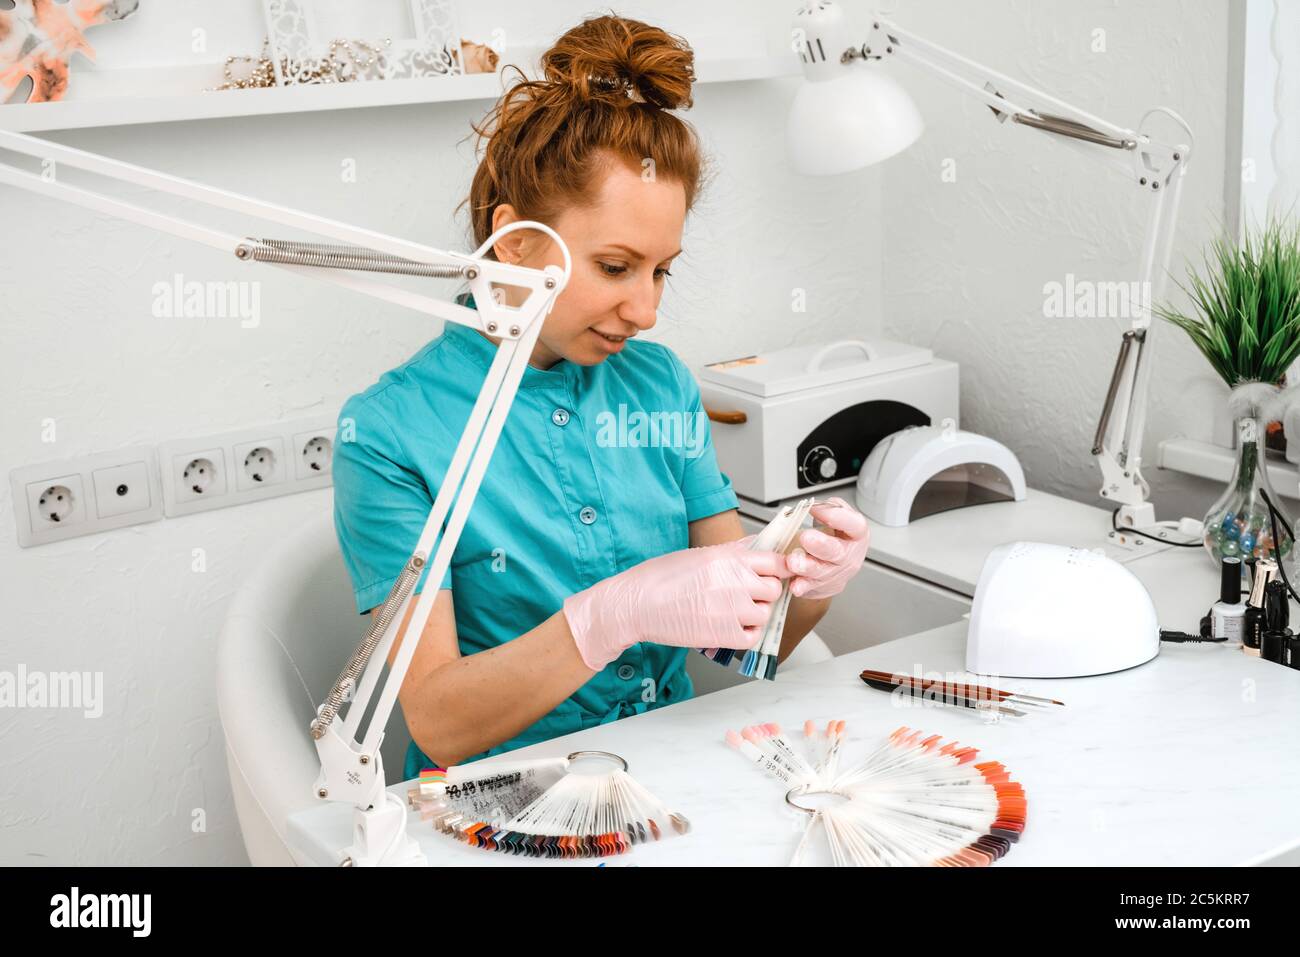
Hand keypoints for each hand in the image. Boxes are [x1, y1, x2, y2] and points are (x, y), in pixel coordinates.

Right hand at [562, 540, 790, 671]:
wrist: (638, 604)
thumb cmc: (661, 577)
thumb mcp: (700, 554)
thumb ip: (733, 552)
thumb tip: (758, 544)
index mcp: (730, 558)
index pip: (777, 561)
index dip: (781, 568)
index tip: (780, 572)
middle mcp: (736, 582)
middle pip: (775, 588)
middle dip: (764, 591)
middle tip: (747, 594)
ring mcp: (733, 610)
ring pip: (766, 613)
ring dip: (755, 613)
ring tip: (733, 611)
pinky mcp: (725, 635)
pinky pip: (753, 636)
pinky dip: (746, 634)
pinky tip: (730, 626)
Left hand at [786, 496, 869, 598]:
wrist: (834, 565)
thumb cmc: (835, 537)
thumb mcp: (837, 518)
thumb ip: (830, 508)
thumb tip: (817, 506)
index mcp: (857, 535)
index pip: (855, 525)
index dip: (837, 516)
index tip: (815, 509)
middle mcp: (850, 556)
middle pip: (838, 552)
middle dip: (821, 545)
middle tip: (806, 538)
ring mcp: (838, 574)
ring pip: (823, 573)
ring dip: (807, 567)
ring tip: (793, 562)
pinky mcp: (824, 587)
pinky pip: (812, 588)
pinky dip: (801, 586)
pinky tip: (795, 584)